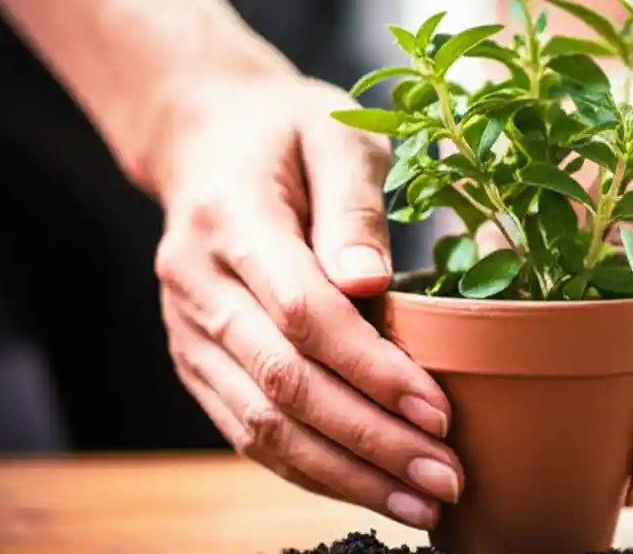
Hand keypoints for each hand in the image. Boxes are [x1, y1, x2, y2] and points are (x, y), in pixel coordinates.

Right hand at [149, 54, 462, 529]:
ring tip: (420, 503)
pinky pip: (245, 429)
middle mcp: (195, 284)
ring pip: (259, 425)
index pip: (304, 316)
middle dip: (370, 442)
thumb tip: (370, 285)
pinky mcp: (195, 358)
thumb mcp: (333, 135)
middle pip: (283, 385)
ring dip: (343, 474)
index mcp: (230, 219)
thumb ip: (353, 206)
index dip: (373, 371)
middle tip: (446, 479)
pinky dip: (307, 467)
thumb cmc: (288, 130)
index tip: (439, 411)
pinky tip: (366, 487)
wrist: (207, 135)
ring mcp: (186, 328)